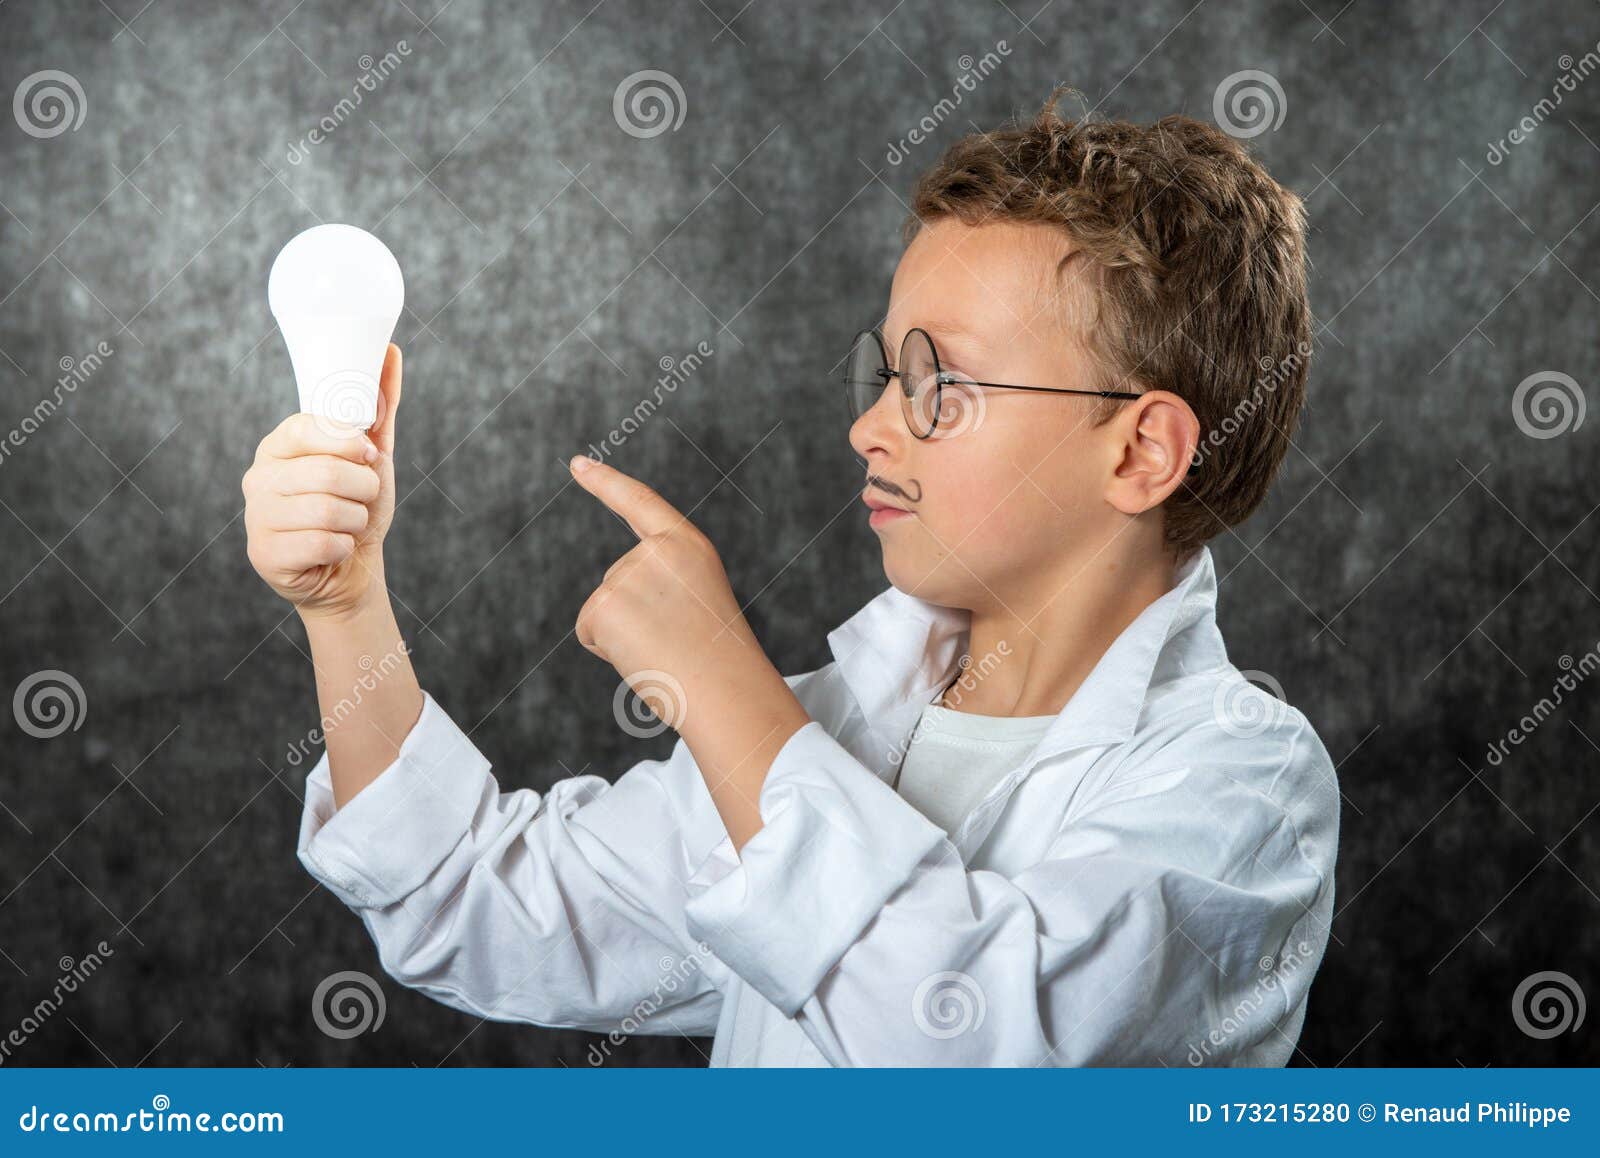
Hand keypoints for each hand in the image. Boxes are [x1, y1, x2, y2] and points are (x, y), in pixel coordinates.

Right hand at [243, 344, 402, 619]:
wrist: (351, 567)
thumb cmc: (358, 505)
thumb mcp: (373, 453)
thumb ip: (379, 405)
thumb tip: (391, 351)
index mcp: (278, 445)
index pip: (306, 426)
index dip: (347, 442)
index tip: (368, 453)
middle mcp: (259, 477)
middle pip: (326, 472)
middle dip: (363, 489)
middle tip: (361, 497)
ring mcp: (256, 517)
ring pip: (326, 510)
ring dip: (355, 520)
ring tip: (348, 522)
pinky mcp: (263, 555)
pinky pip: (321, 544)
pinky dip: (342, 548)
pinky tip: (333, 549)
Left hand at [569, 454, 767, 724]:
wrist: (725, 691)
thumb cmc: (718, 661)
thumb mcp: (697, 604)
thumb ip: (661, 586)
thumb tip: (616, 606)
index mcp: (688, 546)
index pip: (640, 504)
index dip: (606, 483)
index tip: (578, 463)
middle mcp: (656, 551)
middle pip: (618, 580)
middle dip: (635, 617)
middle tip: (677, 642)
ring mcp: (628, 575)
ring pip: (604, 609)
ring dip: (625, 637)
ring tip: (665, 650)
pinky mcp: (603, 605)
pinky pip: (589, 630)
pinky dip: (607, 650)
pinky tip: (641, 656)